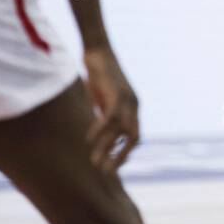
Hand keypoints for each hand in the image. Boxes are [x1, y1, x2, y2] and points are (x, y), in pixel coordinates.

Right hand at [83, 44, 140, 172]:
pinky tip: (88, 139)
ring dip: (108, 148)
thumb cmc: (98, 74)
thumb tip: (97, 132)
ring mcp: (128, 99)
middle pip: (134, 138)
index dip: (125, 152)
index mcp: (133, 108)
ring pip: (121, 131)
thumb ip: (103, 114)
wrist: (98, 50)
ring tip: (94, 162)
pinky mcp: (117, 93)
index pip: (135, 136)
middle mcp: (134, 105)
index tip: (113, 165)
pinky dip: (101, 130)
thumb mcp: (102, 98)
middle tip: (105, 172)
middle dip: (121, 157)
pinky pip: (111, 117)